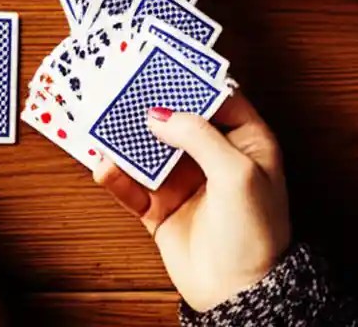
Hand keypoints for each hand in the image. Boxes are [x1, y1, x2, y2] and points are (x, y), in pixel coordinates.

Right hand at [94, 92, 290, 312]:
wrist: (238, 291)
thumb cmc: (254, 232)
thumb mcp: (236, 171)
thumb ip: (198, 134)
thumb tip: (158, 112)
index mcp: (246, 143)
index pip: (219, 99)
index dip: (192, 82)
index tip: (162, 66)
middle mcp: (215, 159)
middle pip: (177, 121)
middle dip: (151, 106)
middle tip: (123, 89)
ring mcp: (186, 183)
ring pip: (149, 150)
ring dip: (127, 139)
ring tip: (104, 124)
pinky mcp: (162, 208)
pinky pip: (132, 185)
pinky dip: (116, 175)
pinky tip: (104, 166)